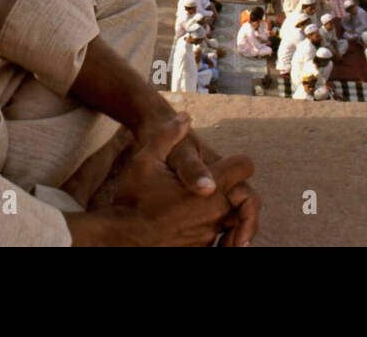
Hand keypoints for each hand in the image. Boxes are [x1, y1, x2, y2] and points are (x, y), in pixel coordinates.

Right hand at [70, 114, 252, 246]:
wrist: (120, 238)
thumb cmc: (132, 199)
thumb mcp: (145, 160)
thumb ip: (168, 135)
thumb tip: (184, 116)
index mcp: (209, 187)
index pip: (245, 166)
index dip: (238, 162)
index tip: (226, 165)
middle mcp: (215, 212)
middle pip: (246, 198)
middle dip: (234, 190)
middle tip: (219, 187)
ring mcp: (209, 234)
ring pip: (232, 219)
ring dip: (225, 211)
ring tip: (206, 205)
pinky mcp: (200, 250)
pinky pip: (216, 238)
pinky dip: (211, 230)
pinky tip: (194, 223)